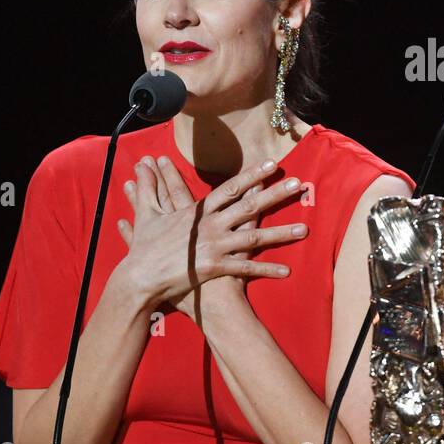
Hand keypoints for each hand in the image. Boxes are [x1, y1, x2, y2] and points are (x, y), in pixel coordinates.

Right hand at [114, 153, 307, 321]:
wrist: (139, 279)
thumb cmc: (143, 248)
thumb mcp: (145, 214)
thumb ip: (147, 189)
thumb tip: (139, 165)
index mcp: (198, 212)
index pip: (230, 189)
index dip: (251, 175)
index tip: (271, 165)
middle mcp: (211, 226)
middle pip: (249, 207)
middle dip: (275, 194)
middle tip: (297, 184)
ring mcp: (215, 247)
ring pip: (254, 238)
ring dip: (281, 233)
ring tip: (304, 228)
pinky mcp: (216, 268)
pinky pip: (246, 269)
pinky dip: (266, 270)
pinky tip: (286, 270)